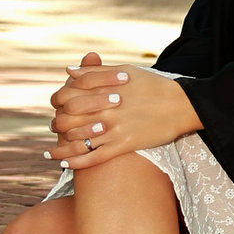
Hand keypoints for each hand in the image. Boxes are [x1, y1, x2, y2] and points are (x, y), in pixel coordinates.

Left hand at [48, 51, 201, 171]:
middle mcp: (105, 108)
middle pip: (67, 118)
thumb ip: (95, 72)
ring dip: (60, 147)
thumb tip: (68, 71)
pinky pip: (93, 157)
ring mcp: (114, 128)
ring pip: (76, 140)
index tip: (56, 106)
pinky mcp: (124, 144)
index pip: (67, 94)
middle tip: (53, 128)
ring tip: (52, 151)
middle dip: (56, 125)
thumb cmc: (153, 85)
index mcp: (104, 88)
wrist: (181, 104)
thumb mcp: (124, 71)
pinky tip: (65, 163)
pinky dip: (75, 162)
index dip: (57, 101)